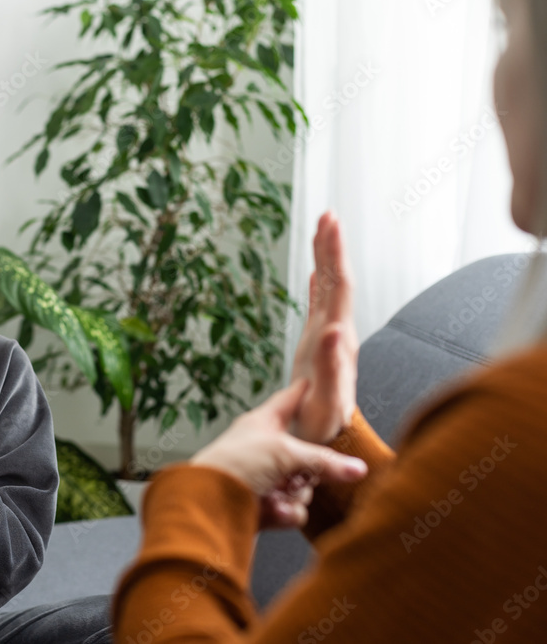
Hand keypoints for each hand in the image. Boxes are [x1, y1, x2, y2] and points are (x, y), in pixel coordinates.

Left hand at [191, 379, 366, 528]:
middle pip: (307, 454)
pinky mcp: (263, 507)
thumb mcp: (283, 453)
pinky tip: (272, 510)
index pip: (290, 400)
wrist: (205, 506)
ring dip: (295, 494)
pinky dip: (285, 511)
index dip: (305, 392)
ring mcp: (264, 479)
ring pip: (303, 486)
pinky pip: (293, 509)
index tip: (317, 381)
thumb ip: (323, 461)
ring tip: (278, 494)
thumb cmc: (233, 465)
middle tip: (299, 473)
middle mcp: (264, 449)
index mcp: (263, 423)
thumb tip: (358, 468)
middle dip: (308, 469)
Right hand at [290, 212, 358, 442]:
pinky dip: (317, 284)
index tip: (329, 225)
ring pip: (329, 289)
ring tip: (321, 230)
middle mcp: (337, 332)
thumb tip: (332, 329)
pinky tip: (315, 272)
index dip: (334, 255)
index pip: (338, 287)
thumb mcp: (323, 398)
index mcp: (338, 338)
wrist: (328, 439)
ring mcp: (329, 336)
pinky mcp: (319, 344)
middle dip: (332, 247)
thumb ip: (328, 364)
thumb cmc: (324, 424)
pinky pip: (318, 305)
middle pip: (337, 281)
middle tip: (327, 215)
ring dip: (326, 259)